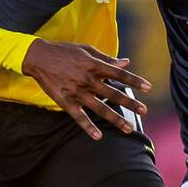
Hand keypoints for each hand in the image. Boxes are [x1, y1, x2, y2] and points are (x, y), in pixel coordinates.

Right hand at [22, 38, 150, 139]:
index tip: (149, 88)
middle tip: (144, 110)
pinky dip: (88, 127)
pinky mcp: (65, 102)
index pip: (119, 74)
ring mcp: (77, 92)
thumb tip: (126, 62)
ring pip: (100, 108)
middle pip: (113, 94)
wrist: (38, 57)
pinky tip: (99, 136)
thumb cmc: (65, 51)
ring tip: (129, 128)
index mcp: (94, 65)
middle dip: (130, 103)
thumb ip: (107, 58)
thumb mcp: (87, 50)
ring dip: (116, 119)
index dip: (135, 81)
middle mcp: (88, 80)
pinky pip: (79, 117)